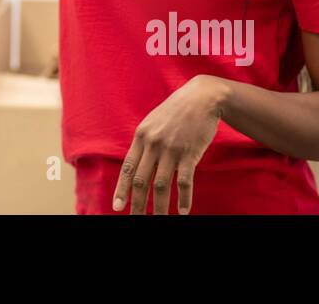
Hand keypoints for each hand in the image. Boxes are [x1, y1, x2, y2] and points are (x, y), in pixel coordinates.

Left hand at [113, 74, 225, 214]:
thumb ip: (144, 143)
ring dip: (160, 207)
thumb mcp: (153, 122)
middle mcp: (153, 144)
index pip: (128, 168)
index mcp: (141, 136)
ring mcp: (171, 149)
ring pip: (161, 185)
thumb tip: (136, 166)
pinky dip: (184, 199)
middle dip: (138, 204)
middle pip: (142, 181)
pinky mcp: (190, 153)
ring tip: (160, 221)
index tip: (117, 207)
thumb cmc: (176, 111)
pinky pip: (185, 181)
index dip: (122, 189)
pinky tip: (184, 212)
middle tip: (136, 220)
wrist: (201, 98)